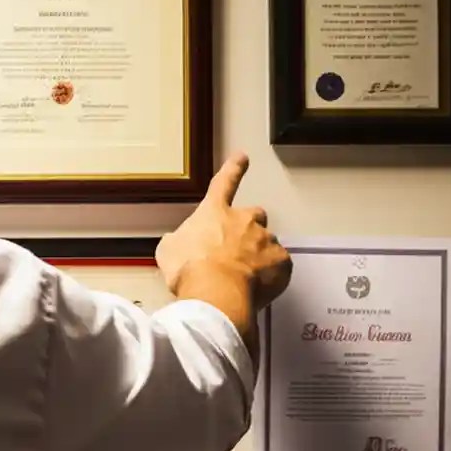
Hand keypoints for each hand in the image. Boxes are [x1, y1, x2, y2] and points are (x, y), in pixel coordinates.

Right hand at [156, 152, 292, 362]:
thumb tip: (178, 243)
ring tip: (243, 278)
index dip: (233, 169)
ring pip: (267, 243)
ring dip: (258, 256)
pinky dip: (271, 275)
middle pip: (254, 215)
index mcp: (215, 212)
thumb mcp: (169, 250)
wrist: (214, 292)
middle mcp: (244, 220)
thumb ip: (178, 240)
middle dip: (248, 228)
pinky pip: (280, 266)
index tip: (242, 158)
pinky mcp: (281, 262)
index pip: (225, 183)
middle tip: (236, 250)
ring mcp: (265, 240)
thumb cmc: (190, 269)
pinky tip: (257, 287)